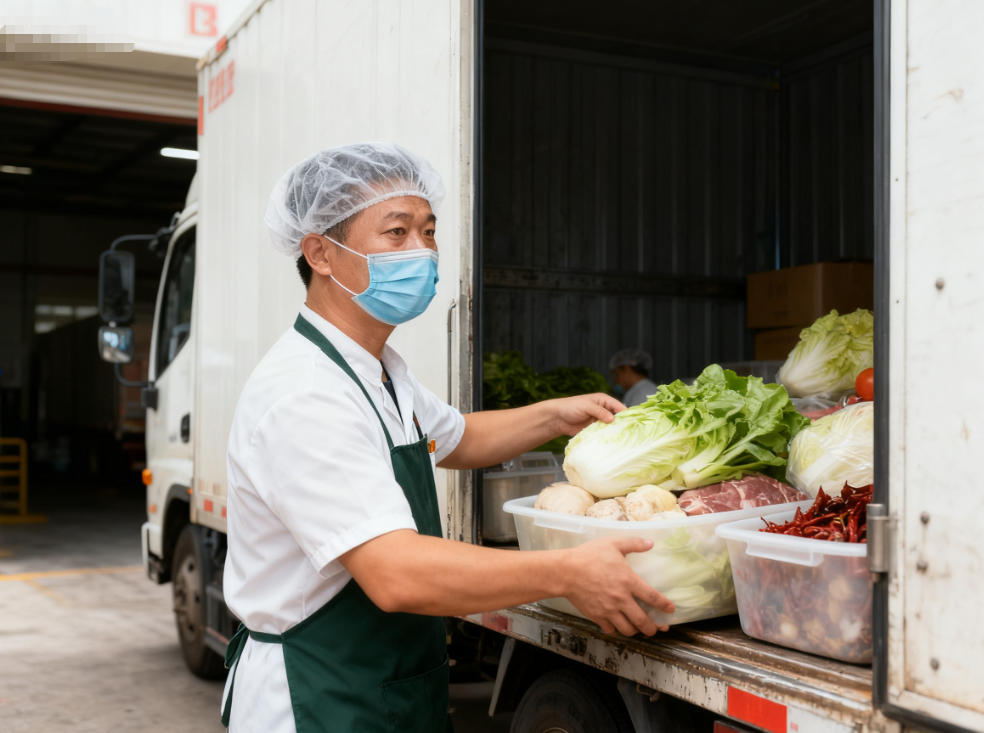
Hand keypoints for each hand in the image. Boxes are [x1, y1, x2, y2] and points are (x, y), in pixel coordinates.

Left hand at [549, 393, 625, 436]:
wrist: (557, 418)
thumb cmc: (571, 407)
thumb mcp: (587, 406)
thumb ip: (600, 412)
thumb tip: (613, 419)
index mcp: (604, 401)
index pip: (619, 407)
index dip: (626, 414)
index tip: (632, 423)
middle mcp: (604, 411)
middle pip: (617, 418)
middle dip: (621, 425)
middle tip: (629, 434)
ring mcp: (599, 421)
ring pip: (611, 427)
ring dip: (614, 432)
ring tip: (622, 440)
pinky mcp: (594, 430)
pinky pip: (603, 434)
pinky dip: (606, 438)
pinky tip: (611, 443)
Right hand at [559, 537, 674, 635]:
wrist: (565, 571)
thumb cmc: (589, 556)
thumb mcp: (612, 544)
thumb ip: (633, 544)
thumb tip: (650, 543)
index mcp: (628, 581)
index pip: (653, 597)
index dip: (664, 606)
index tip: (670, 610)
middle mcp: (621, 599)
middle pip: (643, 621)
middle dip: (653, 628)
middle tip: (657, 629)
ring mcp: (609, 610)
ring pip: (628, 629)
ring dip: (635, 631)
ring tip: (638, 629)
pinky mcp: (597, 616)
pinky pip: (610, 630)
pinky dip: (615, 630)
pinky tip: (616, 625)